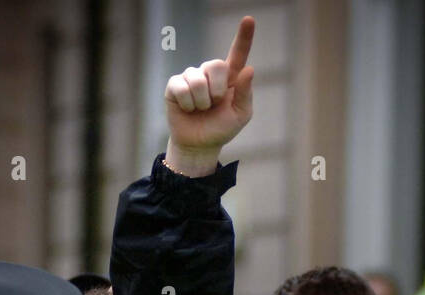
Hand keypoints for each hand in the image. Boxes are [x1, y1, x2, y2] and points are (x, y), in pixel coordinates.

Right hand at [163, 17, 255, 176]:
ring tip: (201, 109)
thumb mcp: (240, 115)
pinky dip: (188, 104)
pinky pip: (182, 88)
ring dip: (202, 102)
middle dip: (217, 90)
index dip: (244, 37)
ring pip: (197, 80)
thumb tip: (249, 69)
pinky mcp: (175, 85)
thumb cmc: (222, 128)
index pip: (238, 53)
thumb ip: (245, 93)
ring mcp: (191, 76)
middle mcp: (210, 73)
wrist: (200, 145)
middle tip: (214, 105)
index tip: (249, 19)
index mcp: (230, 77)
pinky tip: (188, 109)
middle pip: (216, 64)